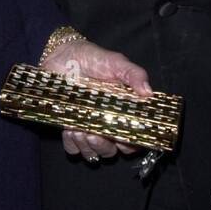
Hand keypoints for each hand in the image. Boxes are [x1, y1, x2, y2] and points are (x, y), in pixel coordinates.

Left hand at [41, 39, 151, 162]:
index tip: (122, 137)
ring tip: (77, 129)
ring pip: (93, 153)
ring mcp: (88, 128)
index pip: (134, 138)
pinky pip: (73, 149)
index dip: (131, 144)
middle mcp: (108, 124)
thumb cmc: (93, 59)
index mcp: (124, 111)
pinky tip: (69, 129)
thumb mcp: (116, 63)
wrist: (62, 56)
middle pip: (112, 150)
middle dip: (104, 146)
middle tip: (94, 133)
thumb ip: (133, 74)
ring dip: (87, 146)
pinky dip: (72, 144)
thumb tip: (148, 93)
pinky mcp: (70, 129)